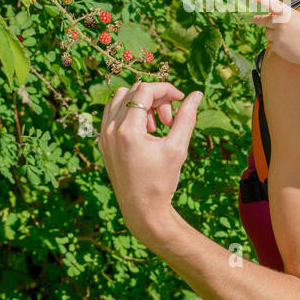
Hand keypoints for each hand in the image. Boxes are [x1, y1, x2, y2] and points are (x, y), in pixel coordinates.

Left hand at [97, 81, 202, 248]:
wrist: (142, 210)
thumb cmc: (161, 181)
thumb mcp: (177, 147)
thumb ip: (187, 117)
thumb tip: (196, 94)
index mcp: (127, 130)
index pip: (145, 90)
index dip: (166, 89)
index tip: (181, 99)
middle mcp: (110, 130)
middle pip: (133, 92)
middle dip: (156, 98)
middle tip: (170, 120)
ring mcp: (103, 136)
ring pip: (120, 99)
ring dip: (141, 104)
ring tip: (157, 126)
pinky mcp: (103, 142)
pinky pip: (113, 113)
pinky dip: (130, 113)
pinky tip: (145, 131)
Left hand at [248, 0, 299, 65]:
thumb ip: (286, 17)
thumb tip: (273, 19)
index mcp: (288, 13)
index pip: (272, 4)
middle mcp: (281, 22)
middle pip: (265, 20)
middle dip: (260, 20)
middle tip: (255, 19)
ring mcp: (278, 35)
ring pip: (268, 34)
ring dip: (274, 35)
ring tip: (288, 38)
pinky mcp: (277, 47)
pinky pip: (273, 45)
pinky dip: (279, 45)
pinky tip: (290, 46)